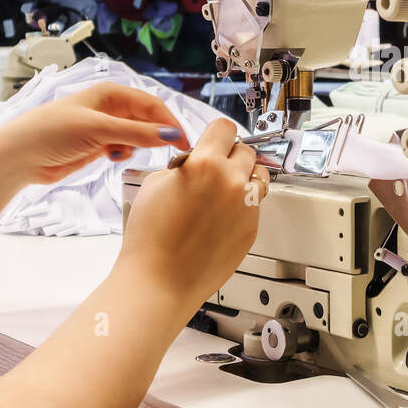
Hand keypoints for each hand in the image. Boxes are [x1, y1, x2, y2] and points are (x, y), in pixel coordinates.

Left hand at [0, 82, 192, 185]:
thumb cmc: (53, 132)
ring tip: (123, 153)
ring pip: (136, 136)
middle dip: (156, 135)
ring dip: (137, 145)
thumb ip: (138, 133)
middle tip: (168, 154)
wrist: (21, 155)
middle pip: (146, 120)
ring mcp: (103, 127)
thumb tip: (172, 136)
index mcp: (110, 93)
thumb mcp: (100, 129)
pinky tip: (113, 158)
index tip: (184, 143)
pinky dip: (123, 153)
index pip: (151, 105)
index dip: (170, 122)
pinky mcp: (96, 146)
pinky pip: (122, 148)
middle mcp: (109, 108)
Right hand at [117, 118, 268, 305]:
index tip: (214, 139)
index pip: (224, 127)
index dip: (216, 133)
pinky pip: (254, 205)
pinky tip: (219, 218)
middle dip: (228, 157)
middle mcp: (231, 182)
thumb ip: (183, 165)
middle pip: (244, 151)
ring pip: (257, 177)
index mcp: (205, 164)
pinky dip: (241, 206)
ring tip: (221, 192)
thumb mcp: (155, 183)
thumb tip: (196, 161)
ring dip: (242, 179)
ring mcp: (246, 207)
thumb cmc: (150, 239)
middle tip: (212, 170)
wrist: (159, 280)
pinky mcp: (252, 229)